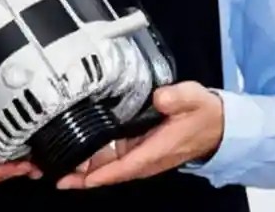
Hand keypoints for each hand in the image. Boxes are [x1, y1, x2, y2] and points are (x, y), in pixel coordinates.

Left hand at [55, 81, 222, 189]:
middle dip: (86, 177)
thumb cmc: (202, 112)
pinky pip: (114, 159)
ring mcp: (141, 155)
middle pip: (112, 172)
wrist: (215, 125)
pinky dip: (95, 160)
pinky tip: (77, 154)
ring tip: (59, 169)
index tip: (85, 179)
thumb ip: (176, 97)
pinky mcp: (138, 149)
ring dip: (86, 170)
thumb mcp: (193, 98)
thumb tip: (159, 97)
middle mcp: (147, 158)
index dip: (106, 173)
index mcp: (158, 149)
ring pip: (110, 167)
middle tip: (59, 177)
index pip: (128, 165)